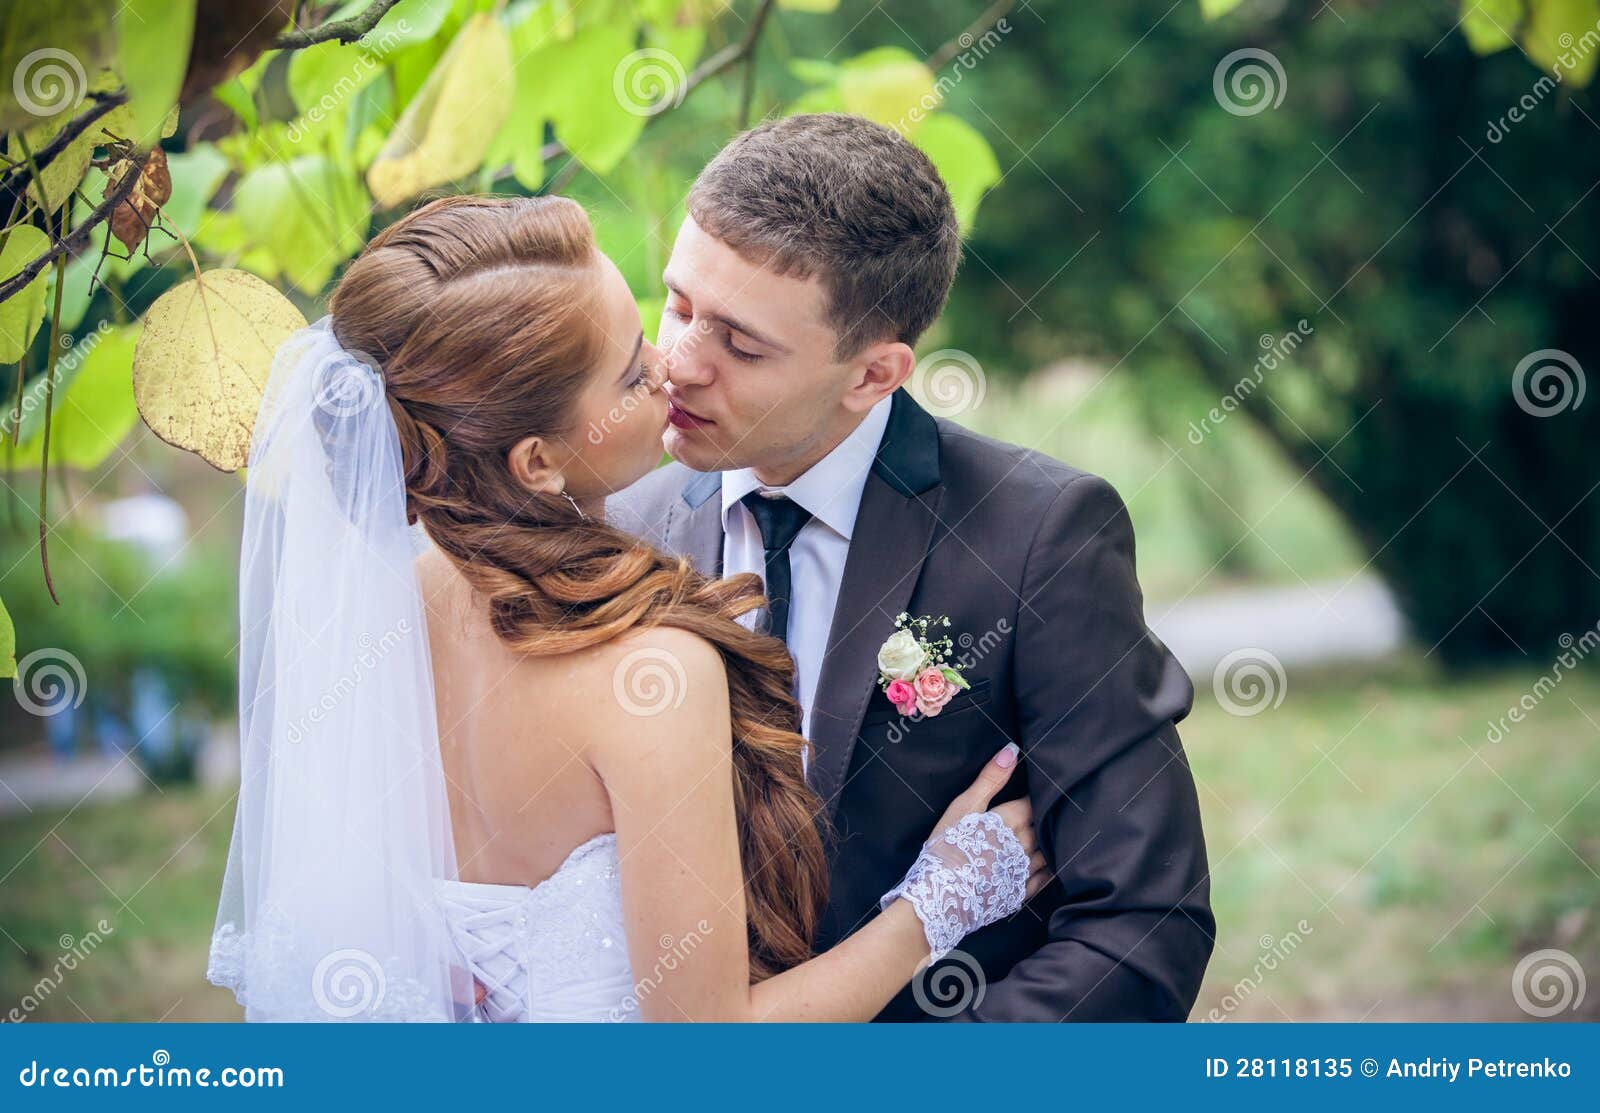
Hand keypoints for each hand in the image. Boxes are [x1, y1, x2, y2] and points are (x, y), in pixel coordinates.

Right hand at [929, 743, 1049, 900]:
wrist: (941, 897)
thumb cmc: (947, 847)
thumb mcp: (964, 807)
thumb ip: (990, 779)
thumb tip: (1012, 751)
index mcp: (1012, 820)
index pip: (1034, 802)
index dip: (1036, 796)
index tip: (1041, 790)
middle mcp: (1025, 844)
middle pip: (1044, 825)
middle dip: (1046, 817)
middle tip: (1051, 809)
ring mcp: (1025, 870)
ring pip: (1049, 851)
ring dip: (1051, 842)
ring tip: (1054, 835)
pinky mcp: (1021, 892)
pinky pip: (1045, 878)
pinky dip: (1051, 869)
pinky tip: (1052, 865)